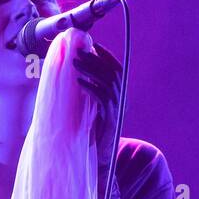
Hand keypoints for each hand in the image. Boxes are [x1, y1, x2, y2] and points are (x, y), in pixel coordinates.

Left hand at [73, 41, 124, 167]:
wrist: (104, 152)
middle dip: (95, 60)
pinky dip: (90, 88)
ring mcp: (118, 108)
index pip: (117, 69)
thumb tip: (84, 70)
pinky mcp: (111, 117)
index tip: (94, 45)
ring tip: (75, 63)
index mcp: (121, 94)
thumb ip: (96, 90)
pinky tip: (79, 82)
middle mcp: (123, 99)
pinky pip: (101, 98)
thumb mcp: (97, 106)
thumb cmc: (97, 128)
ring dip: (90, 71)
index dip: (107, 56)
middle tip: (79, 52)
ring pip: (107, 83)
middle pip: (112, 73)